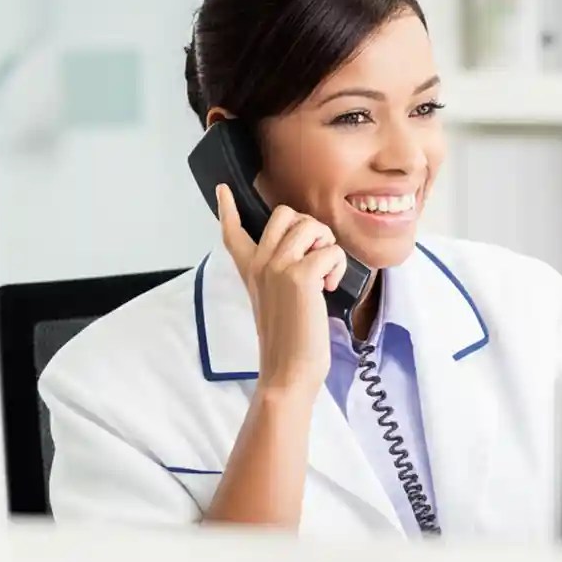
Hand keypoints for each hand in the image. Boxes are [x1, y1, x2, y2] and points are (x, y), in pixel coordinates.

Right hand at [217, 183, 346, 397]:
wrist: (288, 371)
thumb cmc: (289, 342)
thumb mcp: (276, 302)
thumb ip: (281, 276)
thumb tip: (308, 256)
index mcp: (250, 271)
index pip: (232, 233)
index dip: (227, 209)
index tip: (223, 190)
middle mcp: (260, 264)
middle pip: (284, 213)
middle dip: (310, 227)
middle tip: (316, 257)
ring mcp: (278, 267)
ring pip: (311, 225)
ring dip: (327, 245)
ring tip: (324, 274)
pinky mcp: (301, 276)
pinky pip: (331, 251)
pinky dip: (338, 267)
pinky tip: (329, 289)